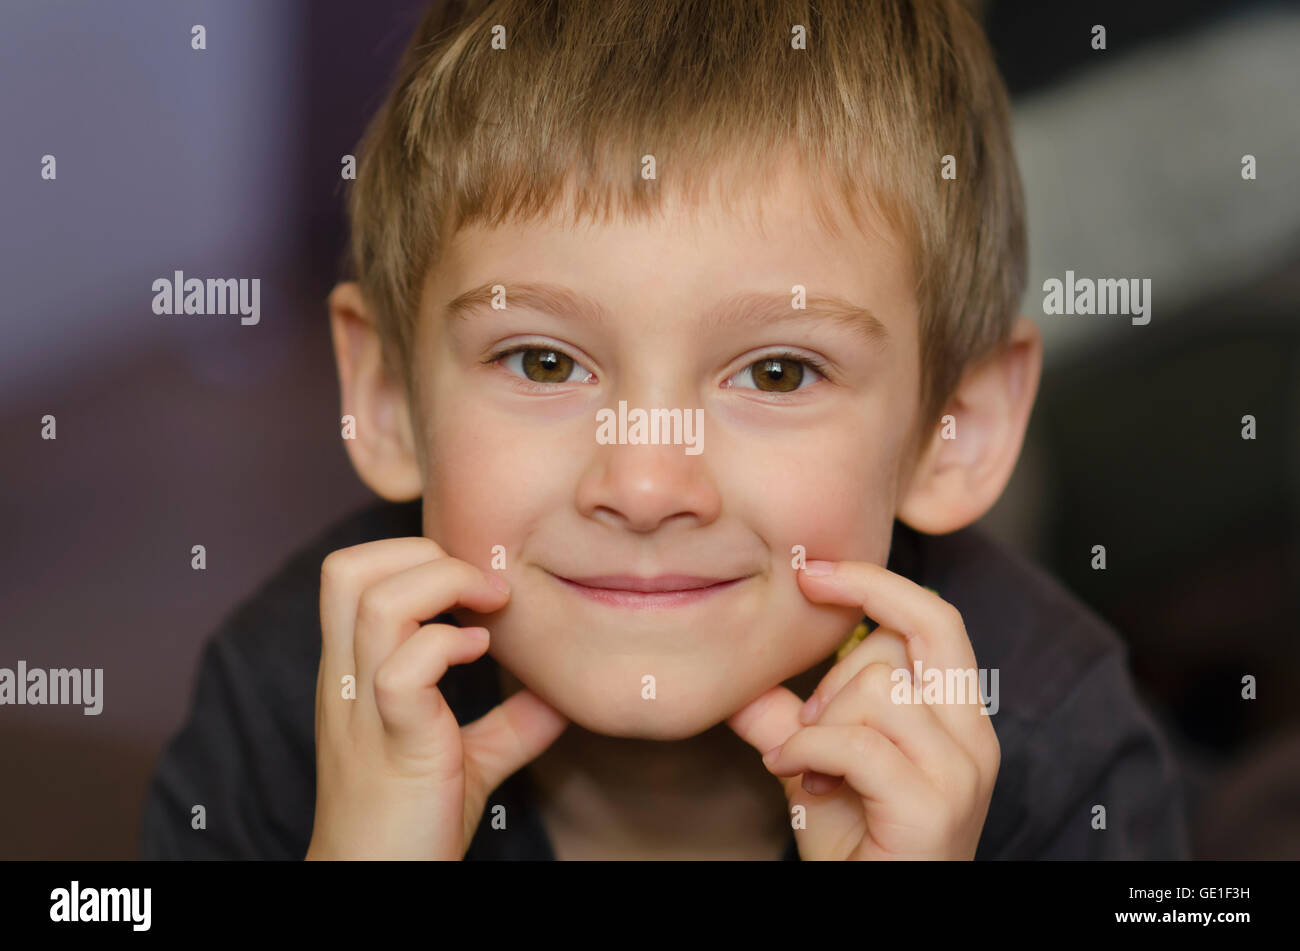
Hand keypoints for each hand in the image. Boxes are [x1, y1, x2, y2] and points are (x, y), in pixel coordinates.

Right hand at [305, 537, 567, 859]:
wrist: (378, 884)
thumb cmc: (415, 822)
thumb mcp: (467, 759)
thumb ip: (509, 723)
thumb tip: (561, 694)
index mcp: (353, 673)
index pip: (348, 573)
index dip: (408, 555)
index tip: (469, 583)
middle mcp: (346, 680)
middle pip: (346, 568)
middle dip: (421, 552)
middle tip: (481, 585)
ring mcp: (363, 709)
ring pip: (376, 602)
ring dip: (445, 585)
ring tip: (490, 609)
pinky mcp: (394, 742)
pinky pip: (402, 669)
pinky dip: (446, 645)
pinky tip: (478, 653)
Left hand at [727, 560, 999, 859]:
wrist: (877, 914)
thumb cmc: (856, 842)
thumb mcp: (816, 763)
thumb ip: (787, 714)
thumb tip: (738, 670)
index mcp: (958, 716)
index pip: (933, 618)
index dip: (874, 584)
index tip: (812, 571)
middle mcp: (973, 736)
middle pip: (909, 637)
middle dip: (838, 674)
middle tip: (811, 728)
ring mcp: (961, 772)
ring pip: (879, 688)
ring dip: (821, 723)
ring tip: (808, 765)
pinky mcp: (934, 806)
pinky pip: (858, 742)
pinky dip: (809, 752)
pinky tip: (795, 775)